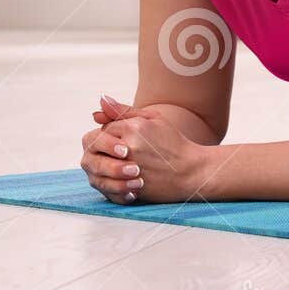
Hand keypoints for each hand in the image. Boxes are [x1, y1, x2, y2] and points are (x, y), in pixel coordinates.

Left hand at [80, 95, 211, 204]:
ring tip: (124, 165)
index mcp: (133, 128)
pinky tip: (126, 178)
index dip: (112, 134)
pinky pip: (108, 184)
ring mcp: (129, 169)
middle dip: (106, 150)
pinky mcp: (130, 187)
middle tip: (121, 153)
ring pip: (100, 166)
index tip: (124, 139)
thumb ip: (123, 110)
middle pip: (97, 147)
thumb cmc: (173, 142)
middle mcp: (129, 148)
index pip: (104, 128)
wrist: (191, 171)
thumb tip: (100, 101)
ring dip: (108, 166)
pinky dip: (113, 181)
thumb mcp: (153, 118)